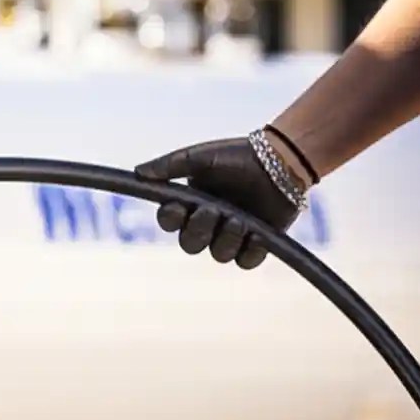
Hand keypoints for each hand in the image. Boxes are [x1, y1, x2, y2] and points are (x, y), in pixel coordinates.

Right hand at [134, 136, 302, 268]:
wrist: (282, 160)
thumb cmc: (238, 156)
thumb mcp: (200, 157)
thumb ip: (169, 166)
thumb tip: (138, 173)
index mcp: (189, 204)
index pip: (168, 222)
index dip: (171, 219)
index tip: (180, 207)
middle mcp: (207, 224)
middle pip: (189, 244)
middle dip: (200, 230)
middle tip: (215, 211)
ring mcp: (231, 236)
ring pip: (218, 255)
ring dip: (227, 240)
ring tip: (242, 221)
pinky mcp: (256, 245)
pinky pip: (245, 262)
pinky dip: (250, 252)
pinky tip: (257, 234)